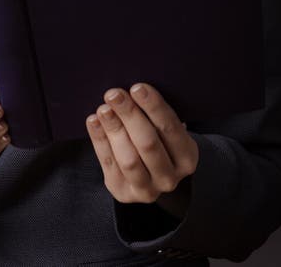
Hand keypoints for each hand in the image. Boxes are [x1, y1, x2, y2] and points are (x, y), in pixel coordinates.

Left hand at [86, 83, 197, 211]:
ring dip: (114, 129)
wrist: (150, 174)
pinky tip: (94, 121)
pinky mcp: (123, 192)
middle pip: (148, 143)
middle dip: (130, 115)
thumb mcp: (165, 129)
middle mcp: (169, 178)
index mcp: (186, 157)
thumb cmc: (158, 139)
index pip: (170, 129)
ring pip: (129, 158)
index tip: (137, 88)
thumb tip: (135, 89)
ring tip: (104, 108)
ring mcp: (147, 189)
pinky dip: (100, 140)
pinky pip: (109, 164)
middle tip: (115, 94)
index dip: (153, 107)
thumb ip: (155, 115)